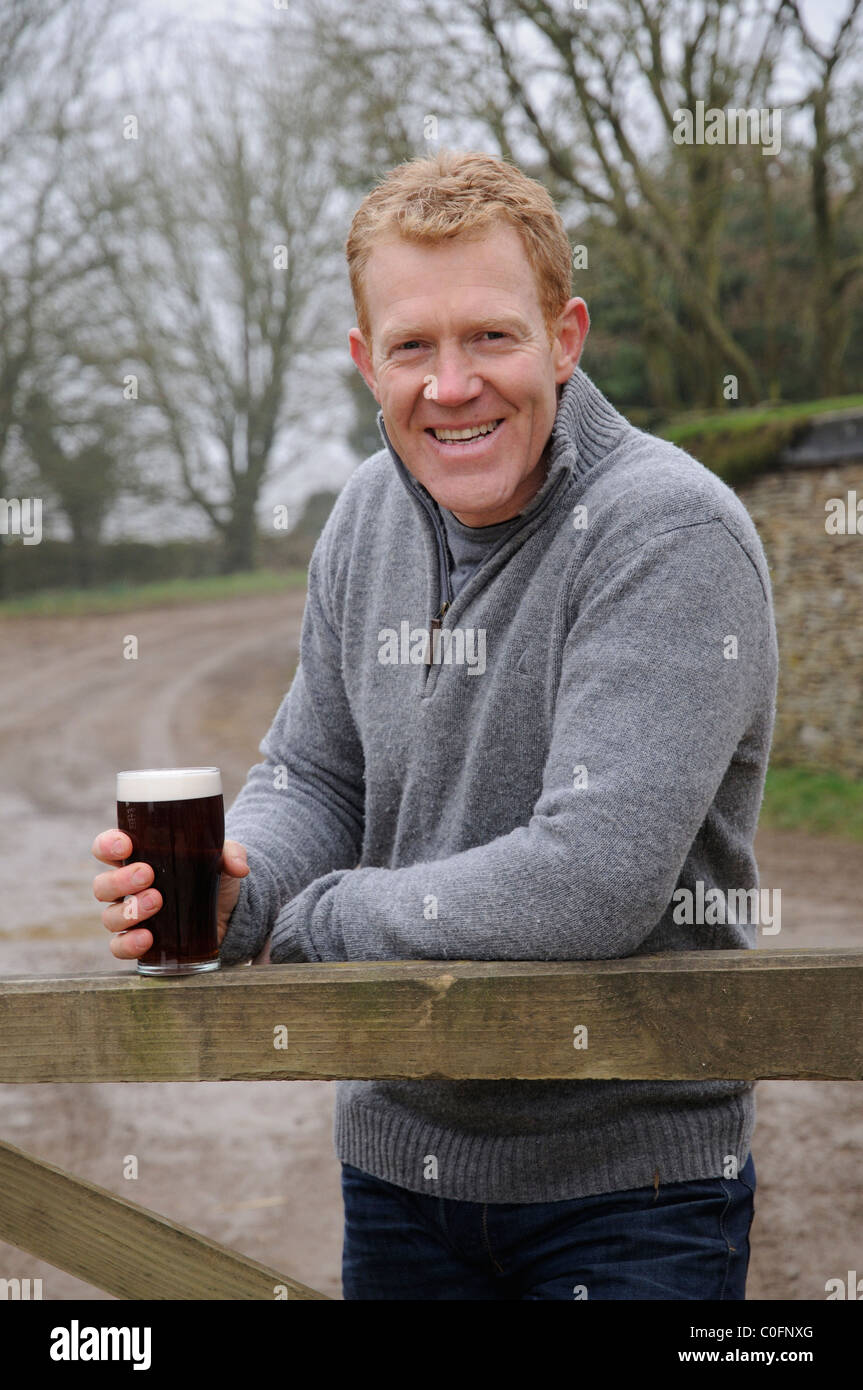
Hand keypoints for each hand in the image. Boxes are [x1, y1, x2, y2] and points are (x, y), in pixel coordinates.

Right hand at [92, 829, 249, 960]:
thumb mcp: (222, 858)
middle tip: (148, 874)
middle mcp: (127, 888)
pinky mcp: (140, 942)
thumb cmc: (212, 876)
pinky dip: (129, 943)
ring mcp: (130, 917)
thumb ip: (231, 854)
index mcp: (137, 858)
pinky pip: (119, 947)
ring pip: (109, 916)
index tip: (125, 844)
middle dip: (120, 880)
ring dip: (129, 910)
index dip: (107, 845)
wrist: (227, 912)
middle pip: (102, 885)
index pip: (106, 848)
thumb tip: (240, 867)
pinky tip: (147, 938)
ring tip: (157, 902)